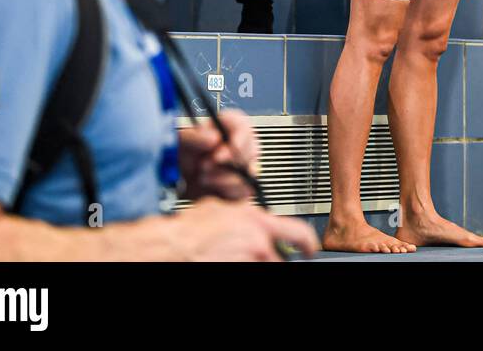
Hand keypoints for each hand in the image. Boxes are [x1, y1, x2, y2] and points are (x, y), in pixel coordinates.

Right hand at [175, 198, 318, 260]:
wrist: (172, 247)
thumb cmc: (189, 228)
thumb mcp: (220, 208)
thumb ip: (242, 213)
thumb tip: (248, 214)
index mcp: (258, 222)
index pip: (299, 233)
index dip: (308, 243)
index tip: (310, 250)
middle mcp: (259, 243)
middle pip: (280, 258)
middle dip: (270, 259)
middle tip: (254, 256)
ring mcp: (251, 262)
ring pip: (264, 267)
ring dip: (253, 264)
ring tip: (231, 257)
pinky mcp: (239, 273)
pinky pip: (251, 274)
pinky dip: (242, 268)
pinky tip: (225, 262)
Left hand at [179, 109, 259, 200]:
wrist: (177, 184)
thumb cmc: (180, 157)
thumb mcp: (179, 143)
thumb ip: (193, 137)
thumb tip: (214, 138)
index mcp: (226, 127)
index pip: (243, 125)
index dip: (241, 136)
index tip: (232, 146)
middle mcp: (239, 145)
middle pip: (251, 149)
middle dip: (229, 160)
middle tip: (206, 164)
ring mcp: (243, 166)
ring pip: (249, 172)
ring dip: (224, 178)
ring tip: (203, 177)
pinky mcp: (242, 186)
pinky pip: (245, 189)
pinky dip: (227, 191)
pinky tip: (212, 188)